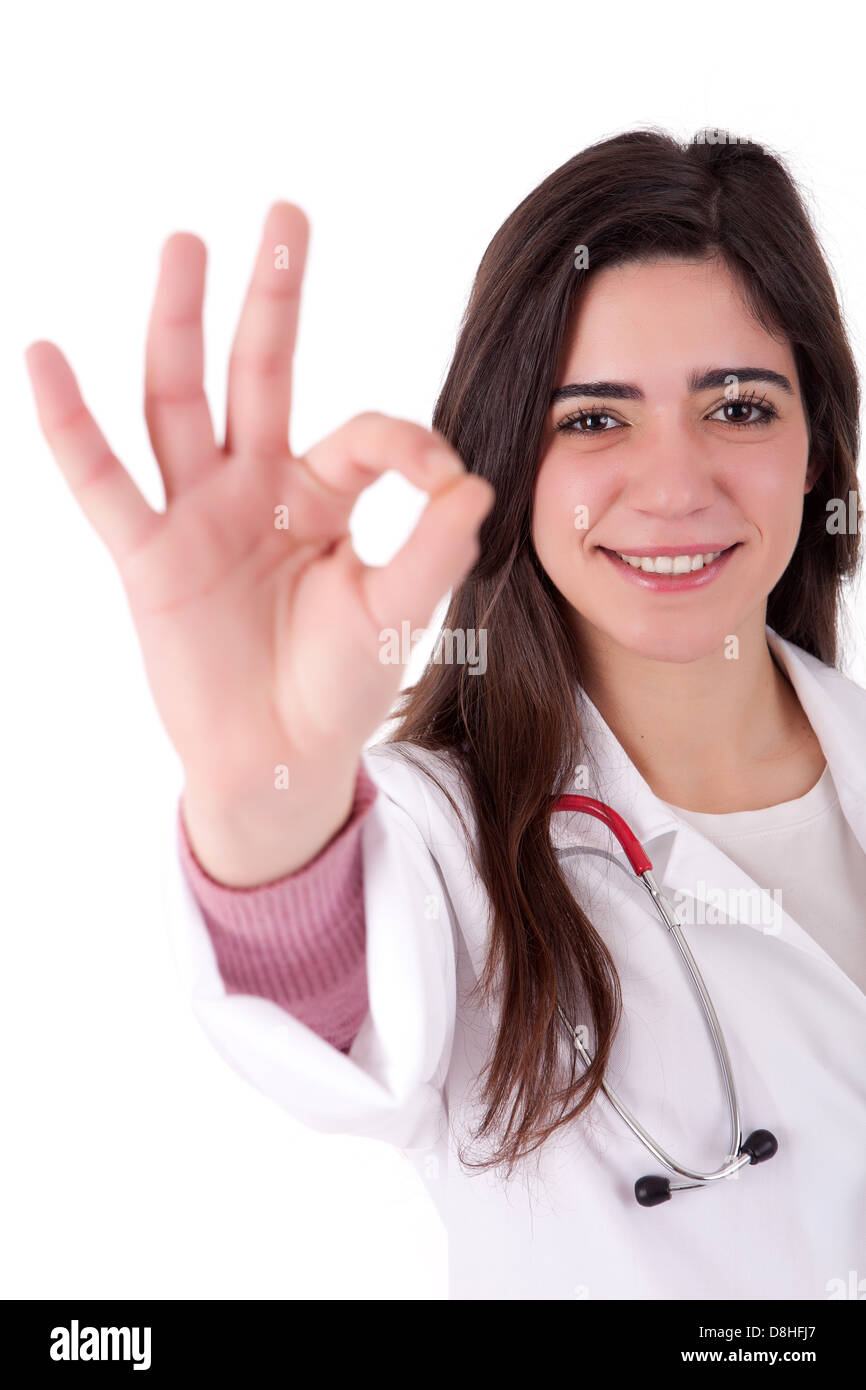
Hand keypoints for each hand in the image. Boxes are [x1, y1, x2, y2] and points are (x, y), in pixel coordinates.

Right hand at [25, 203, 493, 880]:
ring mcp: (197, 516)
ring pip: (180, 403)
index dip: (404, 443)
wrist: (278, 759)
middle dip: (273, 298)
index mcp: (322, 499)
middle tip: (286, 214)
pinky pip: (102, 482)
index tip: (444, 481)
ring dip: (179, 326)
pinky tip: (44, 357)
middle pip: (261, 374)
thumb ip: (431, 550)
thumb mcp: (396, 616)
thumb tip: (475, 483)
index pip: (360, 435)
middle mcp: (256, 490)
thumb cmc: (338, 687)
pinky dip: (70, 425)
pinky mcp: (148, 556)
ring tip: (186, 244)